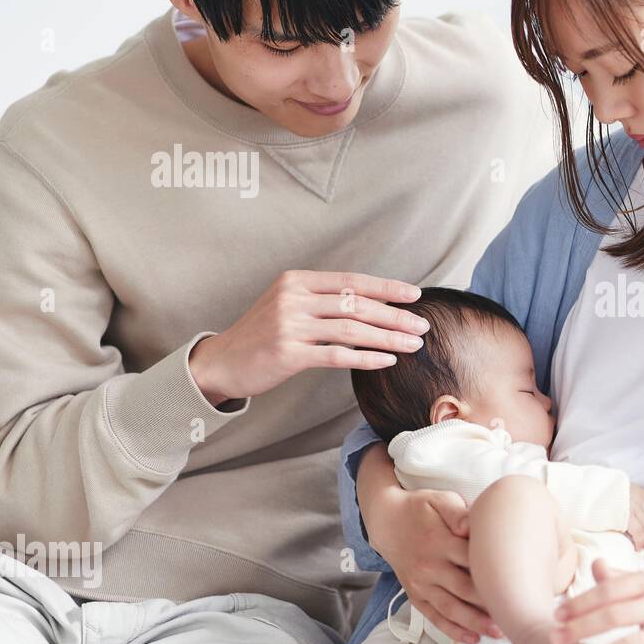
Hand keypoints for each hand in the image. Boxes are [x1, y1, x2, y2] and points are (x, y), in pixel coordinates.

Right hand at [188, 270, 429, 405]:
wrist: (222, 362)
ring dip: (388, 337)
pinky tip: (387, 360)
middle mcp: (293, 298)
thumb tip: (373, 303)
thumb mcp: (288, 305)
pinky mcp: (287, 354)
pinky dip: (366, 357)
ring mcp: (289, 326)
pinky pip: (337, 355)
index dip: (386, 287)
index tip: (415, 294)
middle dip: (395, 315)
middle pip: (357, 304)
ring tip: (414, 344)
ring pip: (352, 329)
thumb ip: (323, 300)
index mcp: (297, 281)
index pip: (353, 281)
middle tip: (422, 325)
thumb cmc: (262, 335)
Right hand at [359, 446, 503, 643]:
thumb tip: (470, 527)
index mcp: (439, 541)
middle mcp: (429, 566)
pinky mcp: (415, 594)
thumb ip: (458, 513)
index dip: (493, 572)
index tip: (516, 583)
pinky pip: (434, 616)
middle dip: (488, 605)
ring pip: (450, 608)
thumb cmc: (420, 509)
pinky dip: (452, 630)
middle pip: (463, 589)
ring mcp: (420, 583)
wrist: (386, 521)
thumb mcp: (439, 500)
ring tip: (498, 632)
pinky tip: (472, 639)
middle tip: (514, 615)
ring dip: (474, 623)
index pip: (471, 560)